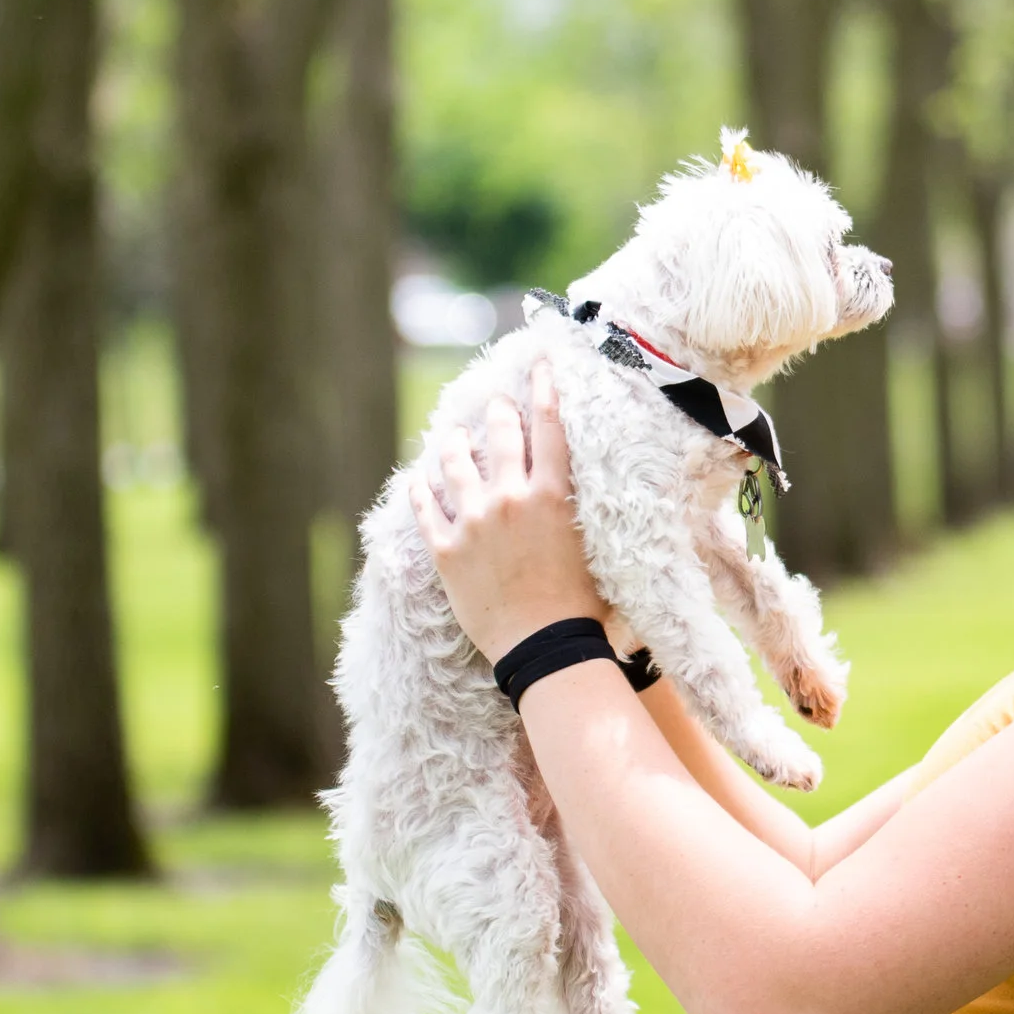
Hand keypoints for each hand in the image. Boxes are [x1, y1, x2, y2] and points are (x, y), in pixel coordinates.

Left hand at [410, 371, 605, 662]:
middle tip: (496, 404)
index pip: (548, 426)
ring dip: (455, 443)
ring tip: (454, 437)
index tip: (539, 365)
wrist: (546, 649)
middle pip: (500, 434)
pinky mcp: (445, 551)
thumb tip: (593, 488)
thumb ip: (584, 510)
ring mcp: (473, 523)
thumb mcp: (595, 546)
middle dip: (497, 411)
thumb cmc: (583, 606)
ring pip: (454, 463)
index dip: (543, 389)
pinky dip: (420, 489)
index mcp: (551, 495)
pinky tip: (418, 479)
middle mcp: (510, 498)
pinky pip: (424, 508)